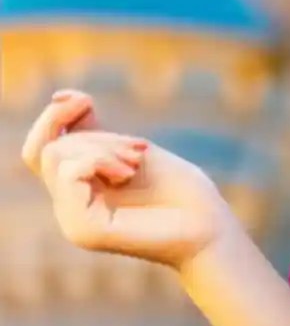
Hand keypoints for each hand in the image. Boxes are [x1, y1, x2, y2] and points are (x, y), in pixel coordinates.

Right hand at [22, 90, 232, 268]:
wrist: (212, 229)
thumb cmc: (184, 194)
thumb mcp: (134, 150)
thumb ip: (95, 132)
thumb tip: (60, 94)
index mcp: (81, 190)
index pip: (40, 149)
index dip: (54, 117)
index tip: (85, 100)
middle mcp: (71, 208)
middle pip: (48, 148)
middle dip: (93, 136)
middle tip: (138, 152)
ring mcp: (74, 221)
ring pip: (55, 157)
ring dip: (101, 147)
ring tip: (135, 163)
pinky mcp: (85, 230)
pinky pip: (70, 175)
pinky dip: (98, 161)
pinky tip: (128, 172)